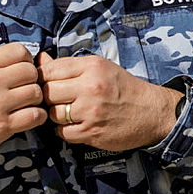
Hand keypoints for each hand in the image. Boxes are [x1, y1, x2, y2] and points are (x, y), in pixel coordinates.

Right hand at [0, 42, 45, 186]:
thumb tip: (22, 58)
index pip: (19, 51)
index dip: (26, 59)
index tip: (22, 68)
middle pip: (32, 72)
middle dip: (32, 79)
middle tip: (24, 87)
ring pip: (37, 93)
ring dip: (35, 98)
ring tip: (24, 102)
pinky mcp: (3, 126)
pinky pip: (36, 115)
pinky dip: (37, 116)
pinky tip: (28, 116)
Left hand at [36, 51, 180, 150]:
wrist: (153, 112)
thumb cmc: (125, 88)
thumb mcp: (101, 68)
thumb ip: (70, 66)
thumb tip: (39, 61)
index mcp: (92, 66)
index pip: (50, 70)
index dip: (44, 78)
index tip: (50, 84)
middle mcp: (91, 87)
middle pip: (48, 93)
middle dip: (50, 98)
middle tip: (60, 100)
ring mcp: (91, 111)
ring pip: (53, 114)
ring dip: (58, 116)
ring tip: (72, 113)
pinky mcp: (91, 131)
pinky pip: (63, 132)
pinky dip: (66, 131)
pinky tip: (79, 125)